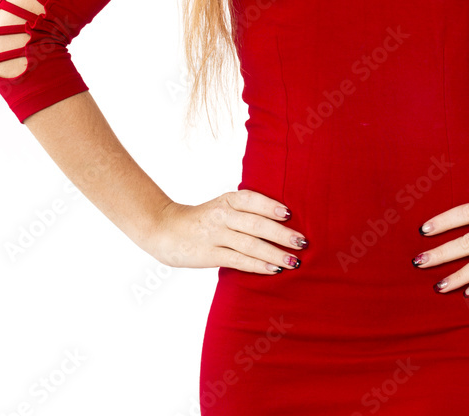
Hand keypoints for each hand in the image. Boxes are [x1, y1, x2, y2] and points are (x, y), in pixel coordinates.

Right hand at [142, 188, 307, 273]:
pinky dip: (258, 266)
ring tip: (294, 261)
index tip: (291, 214)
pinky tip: (274, 270)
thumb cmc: (203, 218)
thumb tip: (283, 217)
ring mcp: (215, 235)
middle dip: (282, 234)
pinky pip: (238, 261)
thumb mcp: (223, 206)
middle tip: (303, 242)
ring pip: (250, 245)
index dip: (272, 207)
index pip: (253, 200)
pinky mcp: (210, 254)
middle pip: (256, 224)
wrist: (166, 230)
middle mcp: (222, 215)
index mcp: (228, 199)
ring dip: (275, 254)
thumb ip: (246, 209)